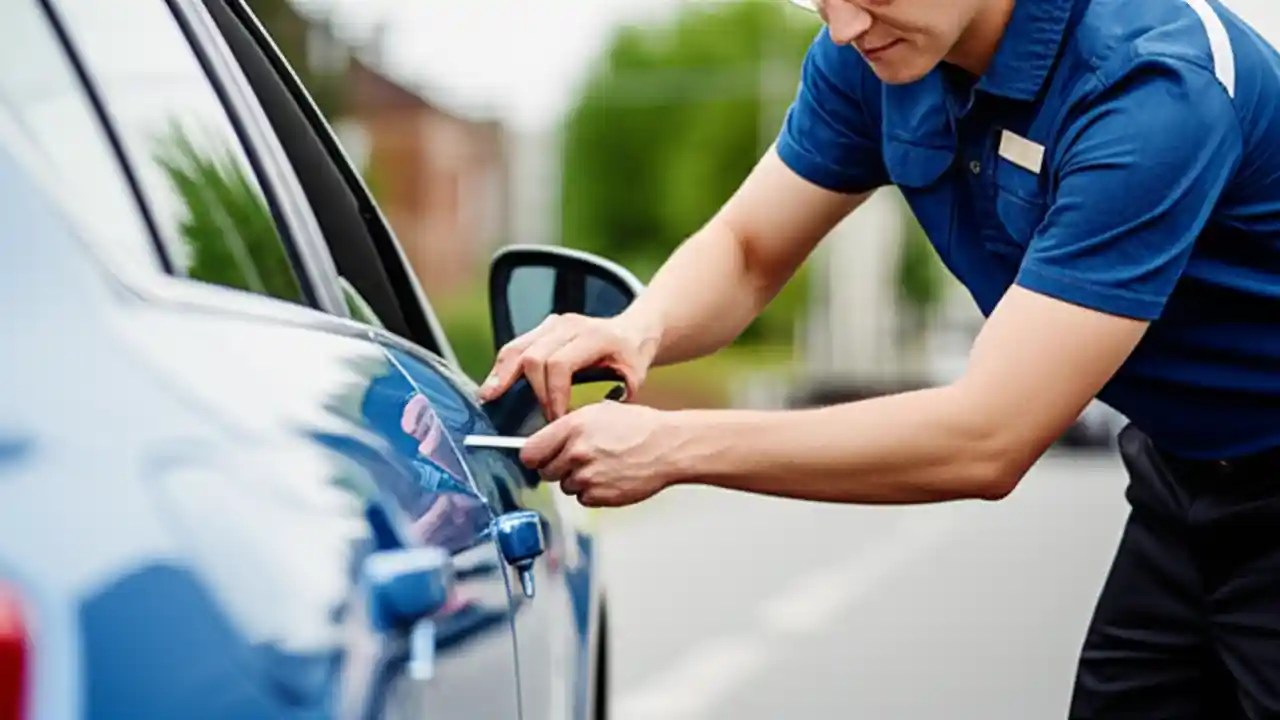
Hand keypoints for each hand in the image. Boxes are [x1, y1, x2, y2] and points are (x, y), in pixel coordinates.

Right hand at [477, 313, 658, 419]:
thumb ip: (615, 399)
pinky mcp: (542, 328)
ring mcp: (553, 324)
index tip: (556, 419)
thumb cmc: (633, 359)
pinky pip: (515, 346)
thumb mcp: (635, 379)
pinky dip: (502, 367)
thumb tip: (586, 423)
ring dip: (501, 375)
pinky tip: (494, 386)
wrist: (633, 331)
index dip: (552, 395)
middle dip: (532, 391)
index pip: (560, 364)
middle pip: (534, 356)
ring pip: (517, 347)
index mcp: (594, 336)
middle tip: (539, 417)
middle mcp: (569, 325)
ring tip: (489, 398)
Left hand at [519, 401, 684, 506]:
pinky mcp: (599, 496)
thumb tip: (547, 440)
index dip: (534, 457)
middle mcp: (576, 452)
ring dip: (578, 480)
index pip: (530, 453)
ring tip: (602, 466)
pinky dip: (593, 492)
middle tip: (579, 460)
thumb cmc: (639, 427)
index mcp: (572, 427)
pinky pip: (583, 499)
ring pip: (565, 486)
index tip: (539, 458)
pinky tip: (610, 477)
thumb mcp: (598, 412)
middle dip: (558, 468)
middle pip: (545, 472)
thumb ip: (568, 426)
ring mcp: (587, 477)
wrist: (668, 447)